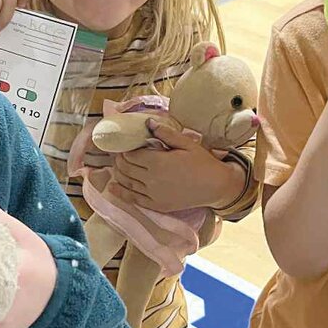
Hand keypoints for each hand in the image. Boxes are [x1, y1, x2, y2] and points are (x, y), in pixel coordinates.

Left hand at [109, 122, 241, 213]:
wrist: (215, 186)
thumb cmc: (202, 162)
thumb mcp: (186, 143)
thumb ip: (165, 133)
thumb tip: (147, 122)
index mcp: (158, 162)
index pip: (131, 155)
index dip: (125, 150)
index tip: (124, 145)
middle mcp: (151, 179)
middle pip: (126, 168)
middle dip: (119, 160)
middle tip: (119, 154)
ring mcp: (153, 194)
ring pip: (127, 183)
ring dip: (118, 174)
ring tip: (116, 166)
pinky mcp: (157, 205)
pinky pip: (133, 199)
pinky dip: (121, 193)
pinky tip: (112, 187)